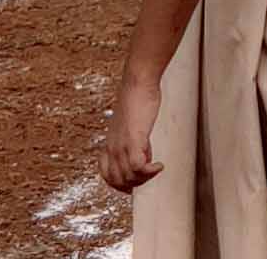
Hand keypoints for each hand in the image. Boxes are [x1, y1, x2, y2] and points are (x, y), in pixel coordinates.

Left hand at [99, 75, 162, 191]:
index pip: (106, 175)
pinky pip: (138, 167)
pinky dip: (150, 171)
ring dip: (144, 178)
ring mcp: (122, 145)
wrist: (137, 83)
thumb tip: (142, 153)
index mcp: (109, 144)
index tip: (135, 181)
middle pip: (118, 181)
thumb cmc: (136, 99)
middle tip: (149, 174)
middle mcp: (112, 147)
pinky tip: (159, 165)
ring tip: (155, 168)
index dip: (120, 184)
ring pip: (128, 177)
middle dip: (135, 183)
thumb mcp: (130, 126)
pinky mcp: (134, 140)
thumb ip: (132, 140)